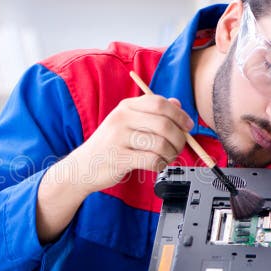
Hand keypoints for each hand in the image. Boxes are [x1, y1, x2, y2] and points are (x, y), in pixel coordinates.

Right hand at [67, 94, 193, 193]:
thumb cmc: (110, 145)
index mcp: (126, 107)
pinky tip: (157, 166)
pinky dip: (161, 165)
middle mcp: (121, 119)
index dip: (179, 115)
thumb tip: (177, 104)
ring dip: (171, 154)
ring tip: (167, 158)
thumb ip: (152, 112)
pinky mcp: (120, 158)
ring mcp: (119, 138)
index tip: (187, 126)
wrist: (83, 166)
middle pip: (163, 123)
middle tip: (179, 147)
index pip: (159, 103)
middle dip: (179, 138)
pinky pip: (152, 160)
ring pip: (160, 143)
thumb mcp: (127, 123)